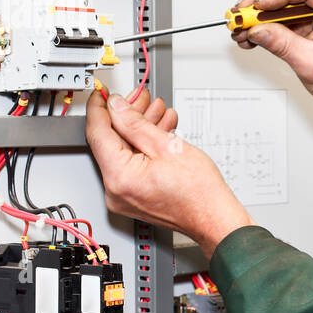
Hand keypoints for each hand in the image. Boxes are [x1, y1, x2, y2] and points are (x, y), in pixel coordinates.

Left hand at [86, 88, 253, 259]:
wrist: (214, 218)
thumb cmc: (199, 192)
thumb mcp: (167, 146)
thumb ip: (135, 123)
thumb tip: (116, 108)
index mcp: (119, 177)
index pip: (97, 133)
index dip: (100, 108)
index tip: (102, 93)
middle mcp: (115, 190)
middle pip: (112, 142)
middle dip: (127, 116)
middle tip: (140, 99)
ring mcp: (124, 196)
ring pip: (124, 152)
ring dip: (139, 130)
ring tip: (157, 112)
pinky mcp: (134, 197)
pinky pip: (132, 164)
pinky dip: (144, 147)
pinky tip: (159, 132)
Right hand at [233, 0, 312, 113]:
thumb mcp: (310, 63)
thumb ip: (281, 44)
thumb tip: (257, 30)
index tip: (259, 5)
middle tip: (242, 14)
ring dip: (257, 11)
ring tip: (241, 27)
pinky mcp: (302, 21)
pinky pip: (278, 14)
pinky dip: (261, 22)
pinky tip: (250, 34)